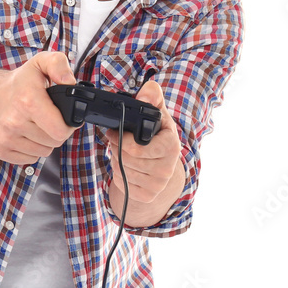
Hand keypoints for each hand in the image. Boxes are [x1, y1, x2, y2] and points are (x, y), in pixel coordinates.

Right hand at [0, 51, 77, 163]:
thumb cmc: (18, 82)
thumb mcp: (40, 63)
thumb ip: (58, 64)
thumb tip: (69, 82)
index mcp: (28, 100)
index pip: (61, 130)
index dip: (68, 124)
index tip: (63, 115)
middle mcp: (14, 121)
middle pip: (55, 142)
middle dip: (57, 131)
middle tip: (49, 117)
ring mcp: (5, 138)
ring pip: (44, 152)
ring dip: (45, 140)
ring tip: (36, 123)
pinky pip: (30, 159)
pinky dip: (32, 149)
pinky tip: (25, 133)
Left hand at [104, 80, 185, 221]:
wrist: (163, 164)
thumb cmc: (157, 134)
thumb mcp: (157, 112)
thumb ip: (152, 96)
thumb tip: (147, 91)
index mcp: (171, 146)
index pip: (137, 148)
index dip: (122, 139)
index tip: (118, 131)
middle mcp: (167, 168)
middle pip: (125, 159)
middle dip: (116, 146)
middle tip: (118, 139)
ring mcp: (158, 184)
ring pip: (122, 171)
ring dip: (116, 159)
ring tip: (124, 152)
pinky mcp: (147, 196)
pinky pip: (122, 184)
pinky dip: (119, 174)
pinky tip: (127, 166)